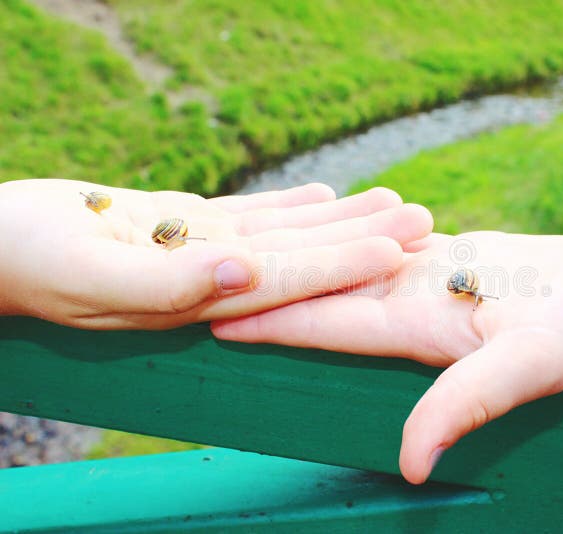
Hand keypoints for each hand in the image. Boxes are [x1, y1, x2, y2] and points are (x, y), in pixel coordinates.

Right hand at [0, 179, 431, 328]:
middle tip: (422, 221)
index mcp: (196, 300)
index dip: (343, 267)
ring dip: (341, 221)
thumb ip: (165, 283)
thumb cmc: (24, 259)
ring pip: (285, 234)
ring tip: (393, 202)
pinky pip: (250, 213)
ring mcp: (201, 252)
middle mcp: (209, 280)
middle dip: (362, 242)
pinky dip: (290, 205)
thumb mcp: (86, 272)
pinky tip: (327, 197)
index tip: (397, 250)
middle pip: (302, 260)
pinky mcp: (184, 225)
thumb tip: (240, 271)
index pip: (287, 285)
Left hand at [212, 232, 562, 482]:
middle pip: (331, 294)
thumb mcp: (532, 365)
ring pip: (355, 262)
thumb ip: (468, 402)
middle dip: (275, 285)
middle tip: (214, 272)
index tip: (215, 317)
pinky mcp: (456, 255)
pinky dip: (356, 228)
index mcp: (423, 334)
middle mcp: (417, 309)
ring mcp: (434, 281)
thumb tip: (411, 466)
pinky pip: (391, 239)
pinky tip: (327, 216)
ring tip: (259, 239)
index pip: (334, 326)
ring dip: (309, 252)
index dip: (277, 321)